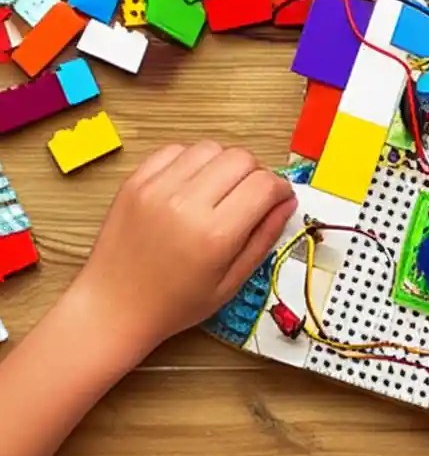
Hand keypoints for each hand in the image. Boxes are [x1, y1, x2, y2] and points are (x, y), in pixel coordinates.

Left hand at [68, 142, 296, 356]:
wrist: (113, 307)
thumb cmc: (174, 304)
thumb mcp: (231, 283)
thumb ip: (264, 238)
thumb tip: (287, 202)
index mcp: (215, 235)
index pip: (265, 185)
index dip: (281, 189)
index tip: (278, 200)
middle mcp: (186, 204)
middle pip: (241, 158)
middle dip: (256, 173)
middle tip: (250, 197)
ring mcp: (156, 189)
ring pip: (211, 148)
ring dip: (224, 164)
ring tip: (219, 190)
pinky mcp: (135, 182)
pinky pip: (176, 150)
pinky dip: (192, 161)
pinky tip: (192, 185)